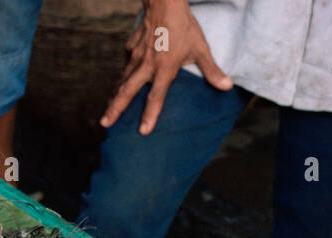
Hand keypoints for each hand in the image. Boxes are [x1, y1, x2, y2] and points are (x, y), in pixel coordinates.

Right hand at [100, 0, 230, 134]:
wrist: (165, 2)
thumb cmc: (184, 26)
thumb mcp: (201, 48)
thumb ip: (211, 70)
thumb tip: (226, 87)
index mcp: (164, 68)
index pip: (156, 96)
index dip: (150, 114)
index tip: (143, 131)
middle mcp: (146, 66)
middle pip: (127, 91)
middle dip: (115, 109)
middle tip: (105, 124)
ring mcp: (136, 57)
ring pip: (123, 80)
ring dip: (115, 96)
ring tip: (107, 110)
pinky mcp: (130, 47)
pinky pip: (126, 64)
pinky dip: (123, 74)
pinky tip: (122, 79)